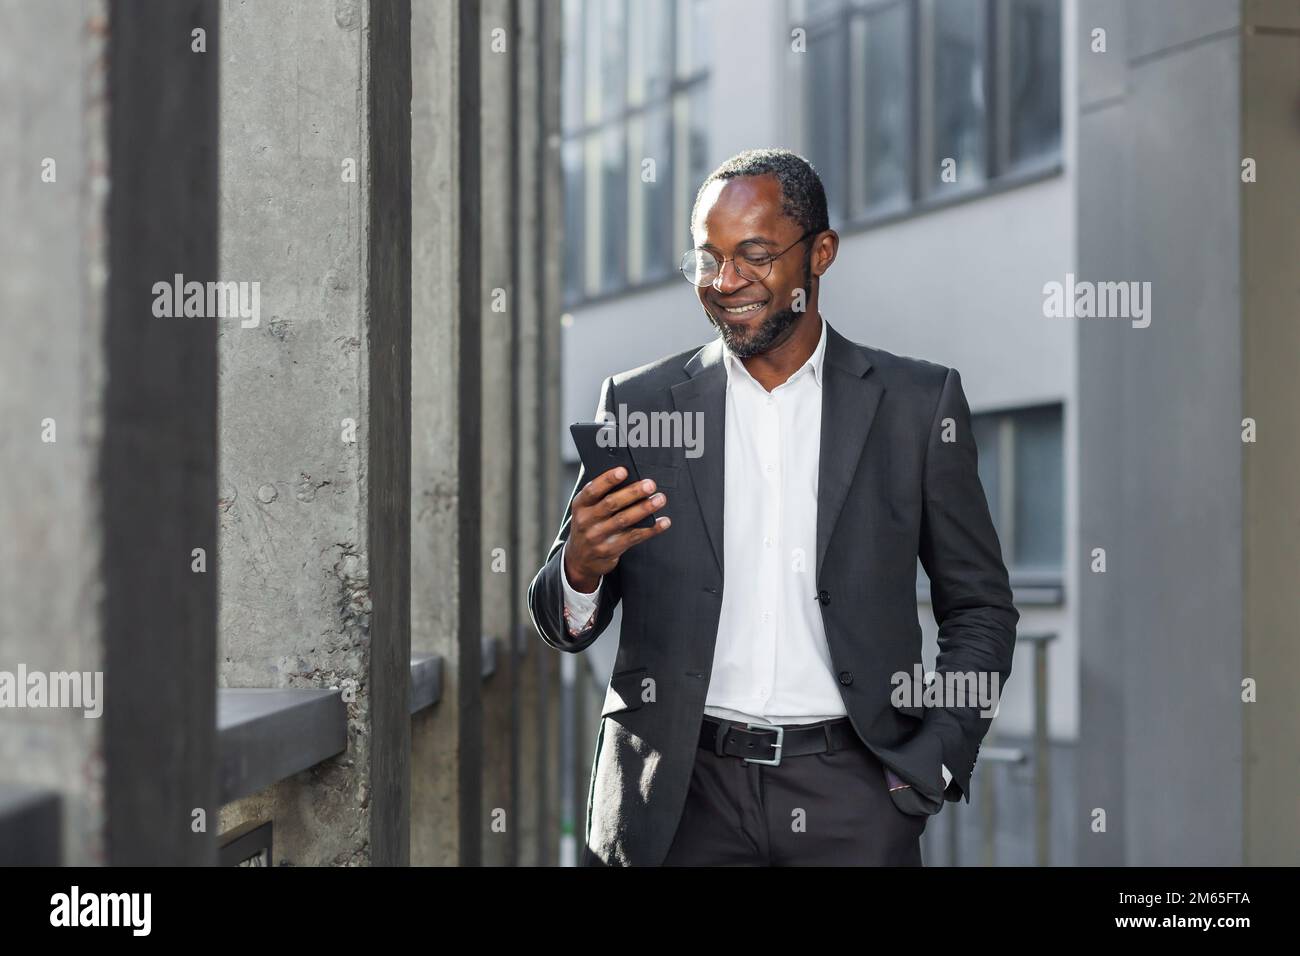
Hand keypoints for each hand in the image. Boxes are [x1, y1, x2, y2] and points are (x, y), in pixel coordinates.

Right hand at [563, 466, 670, 591]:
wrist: (580, 558)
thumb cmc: (588, 525)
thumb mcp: (586, 509)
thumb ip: (601, 495)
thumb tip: (627, 477)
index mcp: (580, 505)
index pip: (593, 490)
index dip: (607, 480)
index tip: (624, 471)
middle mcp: (586, 520)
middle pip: (611, 504)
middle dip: (633, 492)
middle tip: (650, 485)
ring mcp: (597, 537)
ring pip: (624, 520)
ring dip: (644, 508)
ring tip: (659, 499)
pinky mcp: (609, 550)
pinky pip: (634, 537)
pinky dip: (650, 529)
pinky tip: (663, 522)